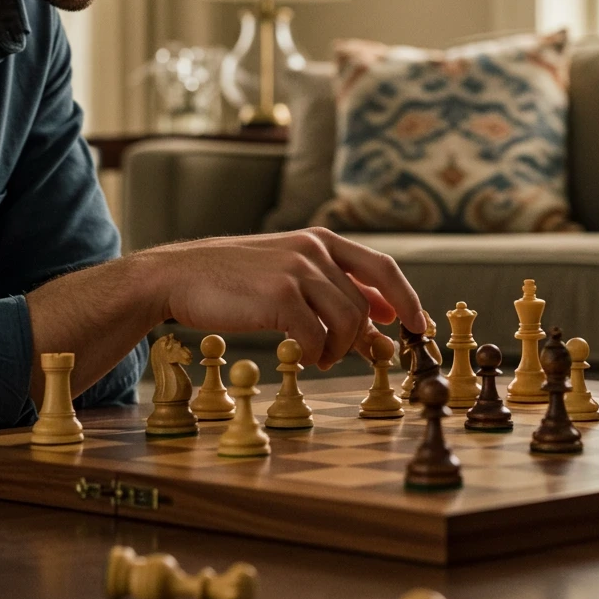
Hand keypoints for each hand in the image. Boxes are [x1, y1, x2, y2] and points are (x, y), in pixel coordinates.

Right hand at [138, 227, 425, 369]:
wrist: (178, 276)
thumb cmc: (235, 281)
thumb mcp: (290, 277)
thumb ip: (333, 295)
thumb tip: (380, 329)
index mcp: (321, 240)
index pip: (383, 267)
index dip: (407, 299)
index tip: (419, 326)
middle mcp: (314, 249)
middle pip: (365, 303)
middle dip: (368, 337)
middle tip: (368, 356)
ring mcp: (297, 270)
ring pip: (347, 321)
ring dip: (340, 349)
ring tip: (322, 357)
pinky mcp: (278, 295)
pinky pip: (316, 337)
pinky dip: (316, 354)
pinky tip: (304, 357)